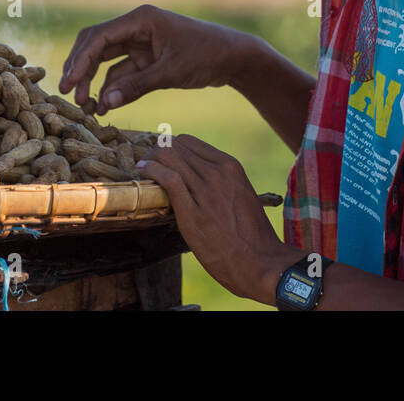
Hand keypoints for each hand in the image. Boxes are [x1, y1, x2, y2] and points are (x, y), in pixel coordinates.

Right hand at [59, 4, 254, 113]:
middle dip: (81, 68)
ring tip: (84, 104)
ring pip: (106, 60)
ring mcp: (141, 42)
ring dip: (94, 80)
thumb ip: (136, 86)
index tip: (69, 83)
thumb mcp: (171, 72)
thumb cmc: (206, 55)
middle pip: (97, 45)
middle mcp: (137, 27)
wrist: (234, 58)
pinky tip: (104, 106)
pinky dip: (112, 88)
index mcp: (141, 19)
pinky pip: (122, 72)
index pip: (100, 36)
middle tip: (68, 93)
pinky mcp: (147, 58)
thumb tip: (103, 104)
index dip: (81, 60)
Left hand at [136, 133, 290, 302]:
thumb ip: (221, 182)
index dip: (170, 148)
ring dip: (150, 159)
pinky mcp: (193, 213)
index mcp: (230, 167)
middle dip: (156, 151)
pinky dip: (151, 170)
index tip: (162, 158)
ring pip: (168, 156)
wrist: (260, 262)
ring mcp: (205, 191)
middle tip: (147, 163)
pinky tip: (143, 172)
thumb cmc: (251, 234)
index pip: (189, 141)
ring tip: (143, 168)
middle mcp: (217, 173)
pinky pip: (168, 178)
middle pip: (175, 146)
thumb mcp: (241, 195)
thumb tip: (196, 177)